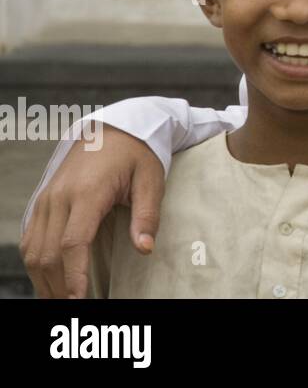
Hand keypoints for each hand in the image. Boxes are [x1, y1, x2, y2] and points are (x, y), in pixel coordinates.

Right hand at [19, 124, 164, 297]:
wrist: (113, 127)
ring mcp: (46, 199)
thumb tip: (145, 249)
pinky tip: (50, 278)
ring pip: (33, 249)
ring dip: (44, 279)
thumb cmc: (136, 154)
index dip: (74, 275)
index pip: (73, 242)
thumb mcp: (151, 179)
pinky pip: (30, 239)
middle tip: (76, 306)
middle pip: (48, 253)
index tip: (80, 299)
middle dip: (59, 285)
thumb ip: (147, 215)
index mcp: (87, 191)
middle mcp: (59, 197)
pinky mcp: (42, 201)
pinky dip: (36, 263)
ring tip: (63, 299)